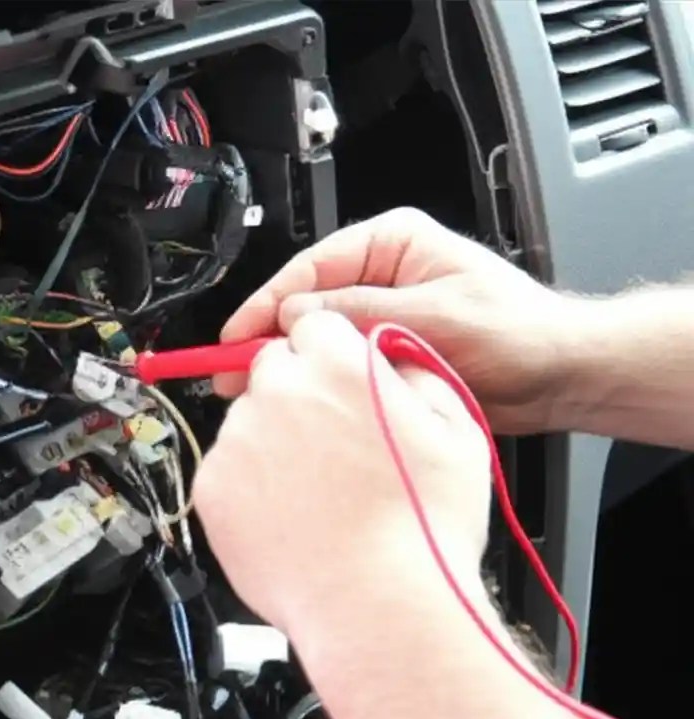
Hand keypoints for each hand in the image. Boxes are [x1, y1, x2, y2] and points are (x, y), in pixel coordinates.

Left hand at [193, 311, 491, 635]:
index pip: (314, 325)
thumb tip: (397, 361)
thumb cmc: (422, 528)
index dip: (329, 352)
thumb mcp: (458, 433)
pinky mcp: (212, 485)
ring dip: (274, 441)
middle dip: (299, 392)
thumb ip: (420, 377)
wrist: (377, 604)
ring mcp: (239, 438)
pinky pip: (228, 469)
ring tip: (318, 492)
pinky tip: (291, 515)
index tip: (337, 380)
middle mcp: (279, 392)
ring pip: (250, 420)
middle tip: (332, 442)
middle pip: (275, 368)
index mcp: (339, 366)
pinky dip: (250, 486)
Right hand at [214, 207, 577, 433]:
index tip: (237, 336)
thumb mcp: (434, 315)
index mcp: (391, 244)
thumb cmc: (517, 332)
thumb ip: (361, 313)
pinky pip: (342, 365)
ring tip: (259, 391)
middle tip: (234, 371)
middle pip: (306, 303)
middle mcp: (380, 274)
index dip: (267, 304)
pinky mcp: (386, 351)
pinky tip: (302, 401)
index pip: (310, 269)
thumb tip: (296, 315)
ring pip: (320, 339)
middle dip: (271, 338)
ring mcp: (381, 314)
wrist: (558, 376)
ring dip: (294, 364)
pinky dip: (322, 383)